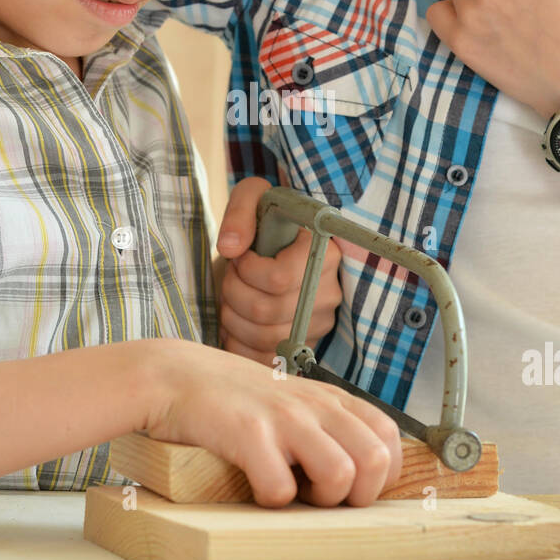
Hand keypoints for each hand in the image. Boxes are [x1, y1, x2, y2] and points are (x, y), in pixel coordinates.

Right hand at [141, 338, 401, 506]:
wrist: (178, 376)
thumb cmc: (239, 400)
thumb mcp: (296, 402)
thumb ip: (330, 426)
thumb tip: (365, 473)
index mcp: (332, 400)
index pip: (389, 439)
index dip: (379, 475)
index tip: (351, 487)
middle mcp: (315, 406)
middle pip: (375, 461)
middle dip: (356, 496)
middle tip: (322, 496)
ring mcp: (283, 418)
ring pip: (339, 475)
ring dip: (319, 500)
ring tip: (292, 491)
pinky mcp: (248, 433)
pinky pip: (279, 488)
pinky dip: (270, 501)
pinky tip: (254, 486)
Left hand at [214, 177, 342, 365]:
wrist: (277, 247)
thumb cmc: (267, 221)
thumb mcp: (254, 199)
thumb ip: (240, 212)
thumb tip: (230, 247)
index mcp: (324, 253)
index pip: (280, 278)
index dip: (248, 271)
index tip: (241, 257)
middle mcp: (329, 292)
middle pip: (267, 311)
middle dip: (234, 293)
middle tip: (231, 277)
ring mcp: (319, 324)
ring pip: (265, 338)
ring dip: (233, 318)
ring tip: (232, 297)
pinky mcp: (305, 347)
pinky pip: (267, 360)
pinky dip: (240, 344)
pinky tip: (236, 323)